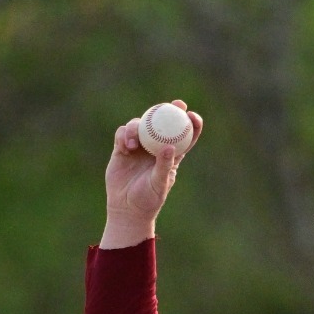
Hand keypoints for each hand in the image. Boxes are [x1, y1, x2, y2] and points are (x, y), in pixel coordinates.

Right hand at [100, 102, 202, 247]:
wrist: (126, 209)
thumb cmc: (148, 200)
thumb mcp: (159, 183)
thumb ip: (164, 165)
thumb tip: (170, 146)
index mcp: (171, 156)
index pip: (185, 136)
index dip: (191, 123)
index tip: (192, 116)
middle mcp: (155, 147)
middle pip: (163, 123)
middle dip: (170, 109)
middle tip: (174, 104)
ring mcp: (138, 147)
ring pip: (140, 125)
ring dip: (138, 127)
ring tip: (134, 143)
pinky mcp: (121, 149)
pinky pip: (123, 134)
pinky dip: (124, 135)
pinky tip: (125, 146)